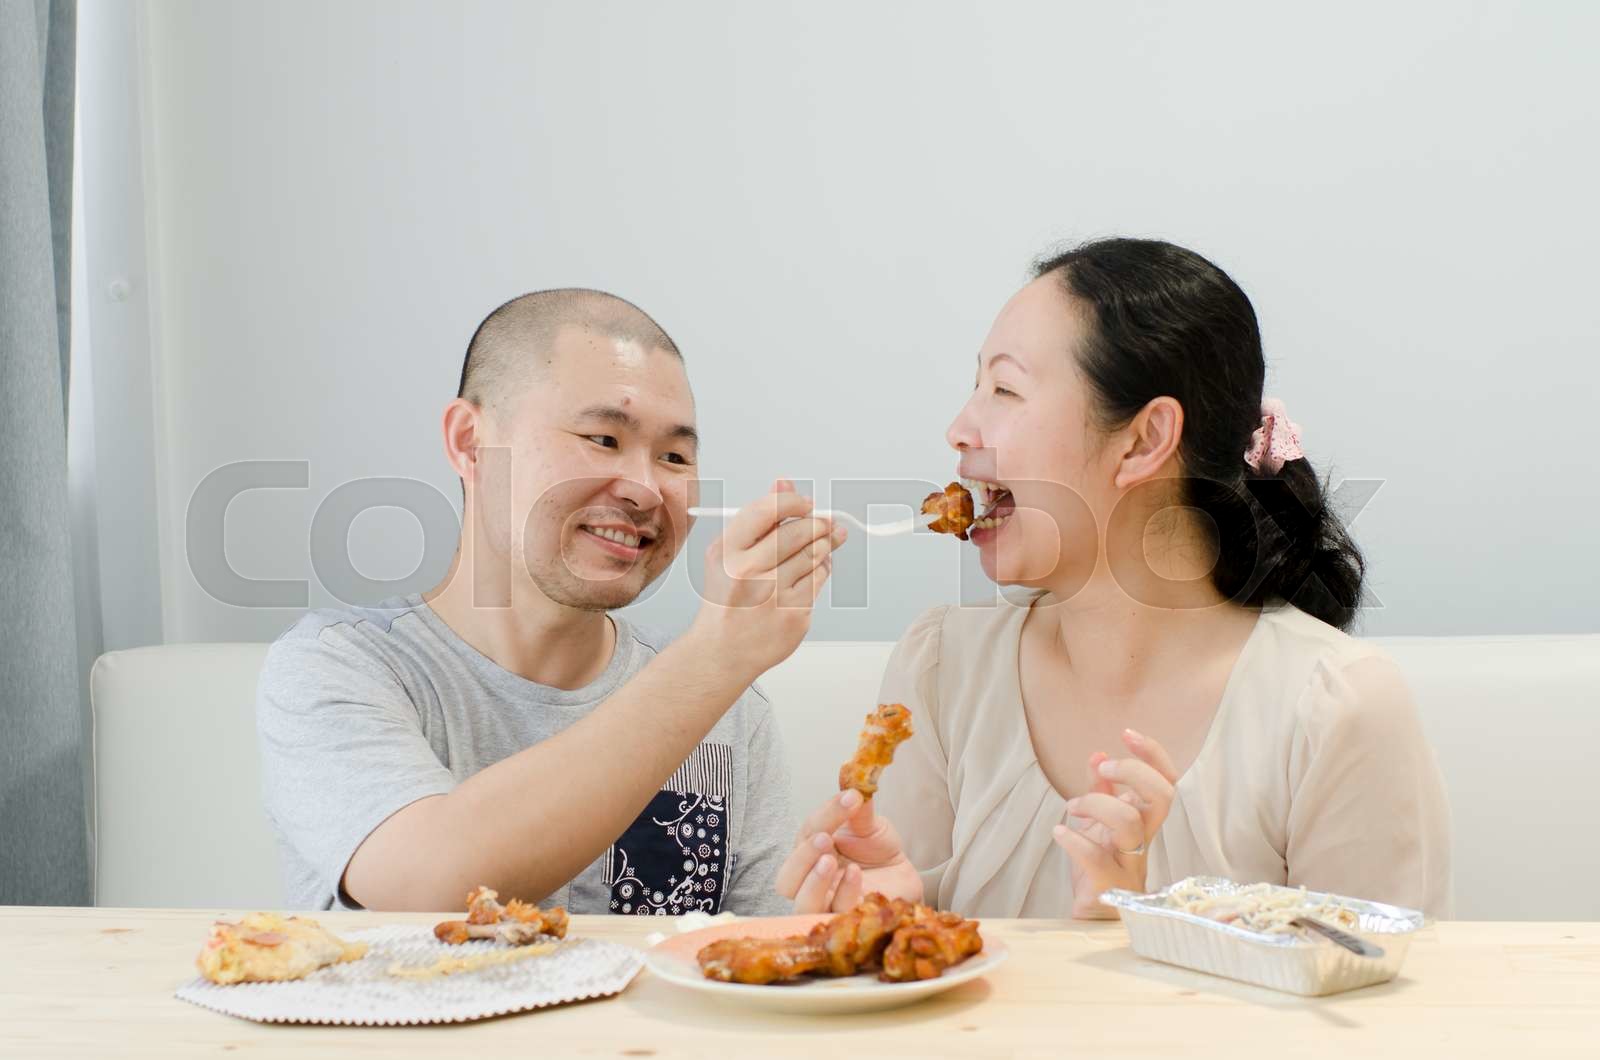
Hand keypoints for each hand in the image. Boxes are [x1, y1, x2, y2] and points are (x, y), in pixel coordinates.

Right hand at [688, 479, 846, 679]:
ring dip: (824, 545)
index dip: (795, 501)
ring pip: (815, 555)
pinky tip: (812, 571)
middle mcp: (749, 572)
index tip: (807, 503)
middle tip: (826, 522)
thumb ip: (757, 519)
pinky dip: (821, 571)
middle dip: (818, 524)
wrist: (723, 650)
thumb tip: (785, 482)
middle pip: (799, 532)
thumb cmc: (727, 597)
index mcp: (728, 551)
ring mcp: (774, 595)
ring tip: (824, 542)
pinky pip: (820, 580)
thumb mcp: (728, 553)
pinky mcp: (794, 615)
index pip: (770, 510)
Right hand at [775, 789, 922, 912]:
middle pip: (787, 879)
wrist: (905, 877)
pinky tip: (855, 875)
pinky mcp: (845, 921)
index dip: (826, 816)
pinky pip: (834, 914)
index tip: (850, 797)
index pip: (807, 834)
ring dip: (812, 882)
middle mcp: (810, 880)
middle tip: (824, 838)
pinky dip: (843, 893)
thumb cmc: (879, 851)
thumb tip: (852, 776)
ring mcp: (826, 904)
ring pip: (800, 903)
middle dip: (802, 858)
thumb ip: (858, 809)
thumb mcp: (870, 825)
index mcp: (811, 852)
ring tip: (830, 861)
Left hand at [1050, 728, 1177, 917]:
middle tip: (1103, 766)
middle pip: (1162, 797)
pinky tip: (1059, 832)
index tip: (1127, 733)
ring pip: (1130, 824)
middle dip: (1133, 772)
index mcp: (1144, 819)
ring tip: (1072, 806)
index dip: (1153, 754)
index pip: (1166, 781)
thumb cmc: (1101, 861)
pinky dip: (1074, 840)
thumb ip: (1100, 789)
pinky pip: (1097, 858)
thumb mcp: (1098, 820)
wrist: (1093, 911)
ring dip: (1097, 803)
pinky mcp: (1109, 885)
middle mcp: (1145, 838)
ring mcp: (1130, 863)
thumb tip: (1096, 753)